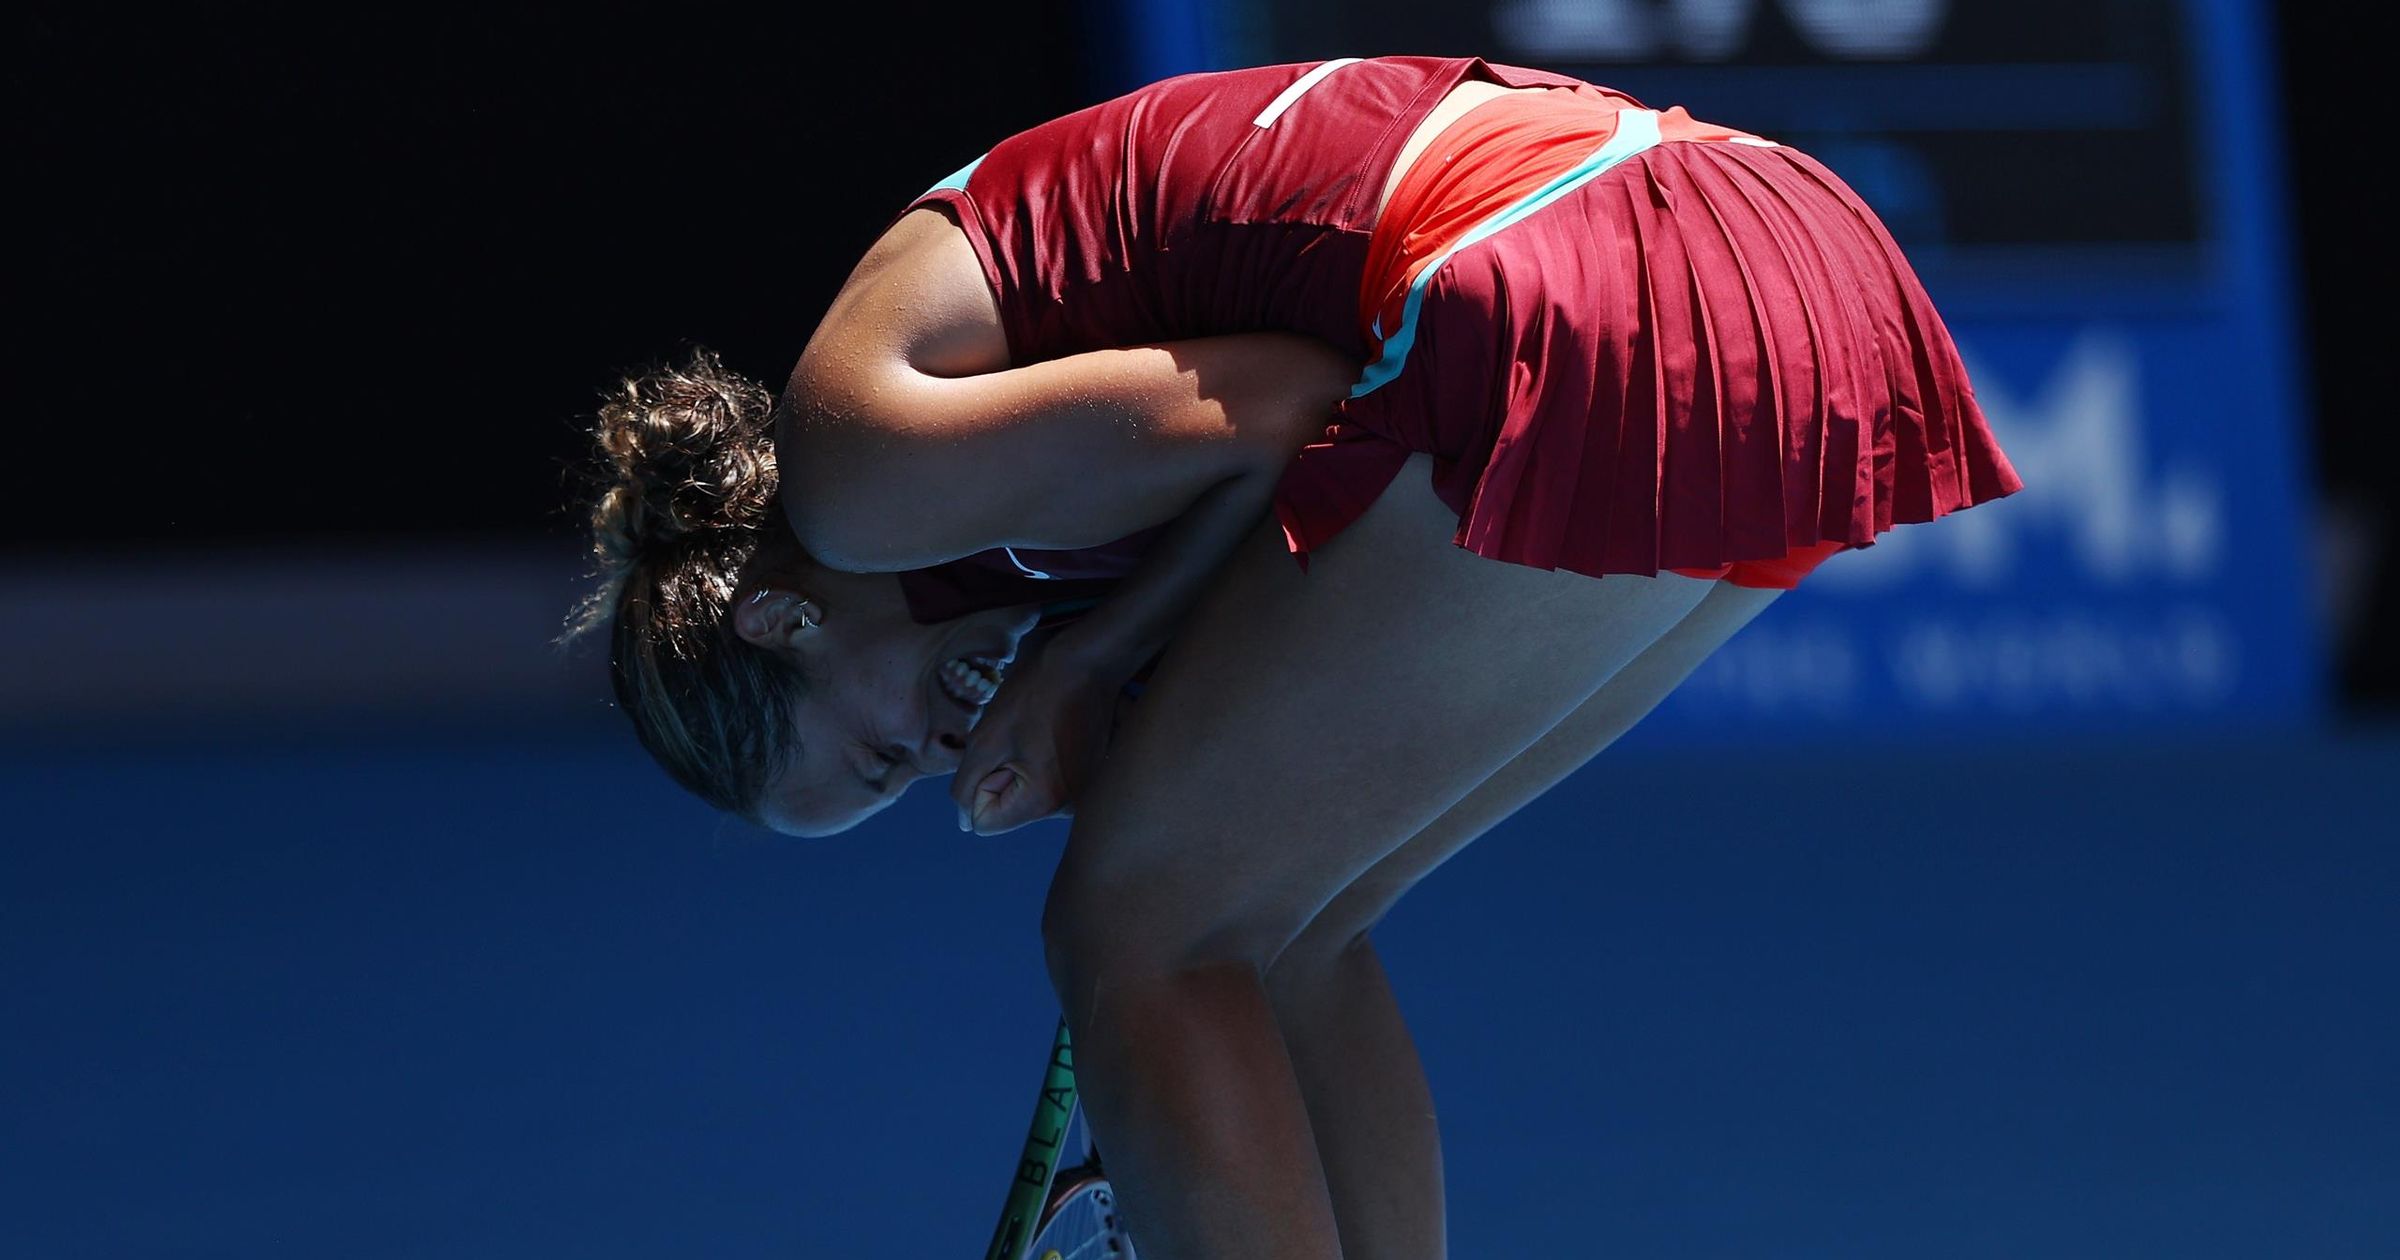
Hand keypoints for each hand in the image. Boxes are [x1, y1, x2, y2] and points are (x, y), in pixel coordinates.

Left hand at [951, 630, 1135, 834]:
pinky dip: (1039, 762)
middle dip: (1001, 775)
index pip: (984, 822)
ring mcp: (1080, 796)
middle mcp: (1066, 809)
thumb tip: (965, 821)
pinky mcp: (1086, 780)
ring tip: (1038, 734)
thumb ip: (966, 786)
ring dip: (1019, 767)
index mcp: (1041, 803)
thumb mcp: (985, 740)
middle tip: (1021, 738)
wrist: (1086, 664)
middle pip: (1006, 810)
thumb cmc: (1034, 695)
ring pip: (1023, 796)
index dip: (980, 784)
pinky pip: (1043, 784)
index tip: (1002, 751)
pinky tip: (1051, 734)